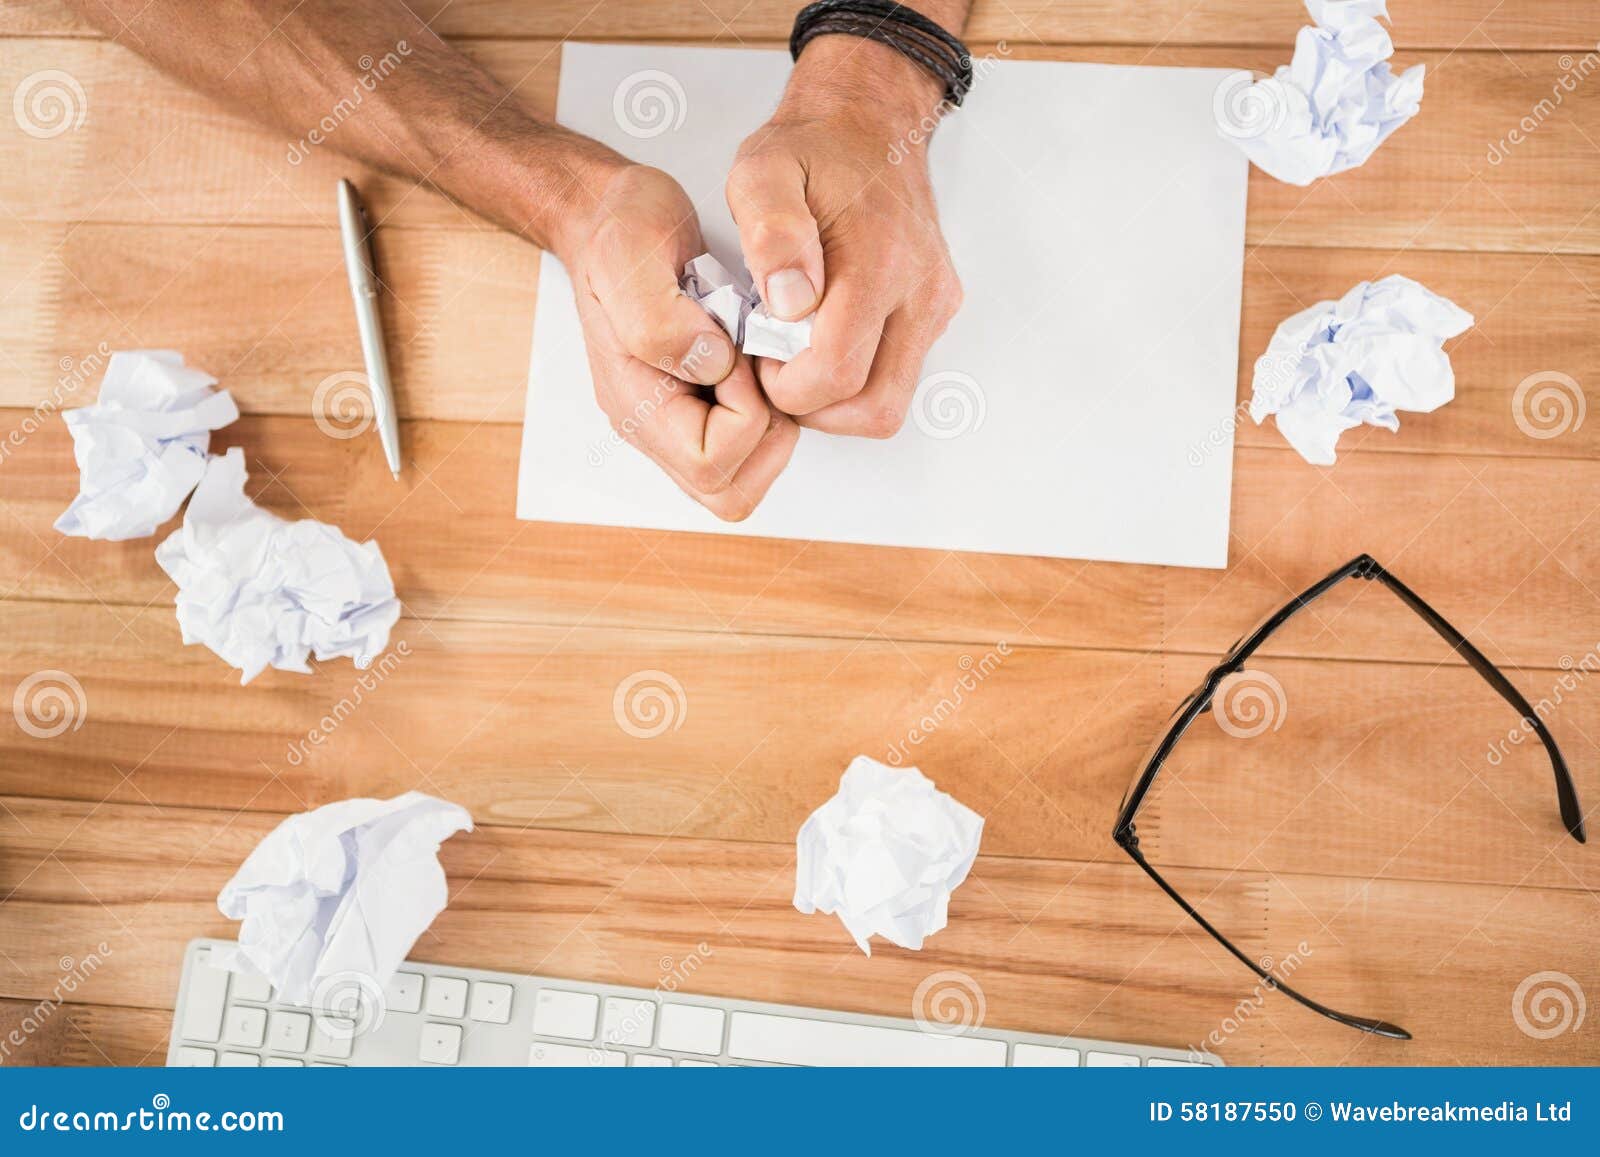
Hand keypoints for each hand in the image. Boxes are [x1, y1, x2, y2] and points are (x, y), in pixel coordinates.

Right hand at [554, 160, 797, 519]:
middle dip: (766, 435)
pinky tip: (756, 362)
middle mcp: (654, 426)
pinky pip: (747, 448)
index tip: (739, 355)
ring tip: (757, 363)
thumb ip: (658, 318)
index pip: (710, 463)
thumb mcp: (629, 252)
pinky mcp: (699, 408)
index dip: (745, 416)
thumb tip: (711, 366)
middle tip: (758, 370)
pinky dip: (769, 413)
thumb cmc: (619, 229)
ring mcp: (676, 422)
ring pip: (744, 479)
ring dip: (771, 427)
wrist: (611, 214)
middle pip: (730, 491)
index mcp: (634, 403)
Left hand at [726, 37, 963, 436]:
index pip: (838, 374)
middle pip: (872, 409)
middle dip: (812, 406)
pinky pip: (896, 376)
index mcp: (879, 263)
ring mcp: (933, 306)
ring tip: (794, 354)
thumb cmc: (813, 148)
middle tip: (773, 367)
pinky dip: (855, 379)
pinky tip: (820, 339)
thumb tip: (790, 301)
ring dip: (835, 401)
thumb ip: (771, 233)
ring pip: (888, 403)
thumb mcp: (763, 171)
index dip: (786, 386)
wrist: (868, 121)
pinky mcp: (935, 311)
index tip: (757, 356)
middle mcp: (919, 293)